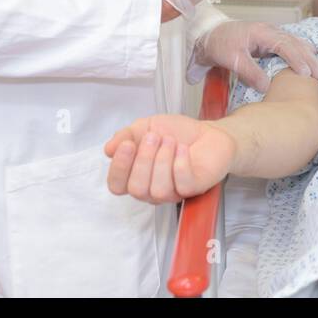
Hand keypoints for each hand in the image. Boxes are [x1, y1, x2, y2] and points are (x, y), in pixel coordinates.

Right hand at [104, 114, 236, 203]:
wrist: (209, 132)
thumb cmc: (177, 133)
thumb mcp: (146, 126)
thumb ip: (125, 135)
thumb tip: (108, 149)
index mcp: (136, 176)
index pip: (117, 186)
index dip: (119, 168)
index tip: (128, 144)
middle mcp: (152, 189)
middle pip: (136, 189)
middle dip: (143, 160)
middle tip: (154, 137)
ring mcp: (173, 192)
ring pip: (158, 190)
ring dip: (163, 160)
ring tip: (170, 141)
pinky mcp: (193, 189)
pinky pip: (181, 185)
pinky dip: (180, 164)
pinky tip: (183, 149)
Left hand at [190, 20, 317, 92]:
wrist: (208, 35)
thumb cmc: (219, 44)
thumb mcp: (232, 59)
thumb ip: (249, 72)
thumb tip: (267, 87)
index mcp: (262, 32)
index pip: (285, 45)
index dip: (296, 59)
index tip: (306, 73)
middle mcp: (270, 31)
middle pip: (295, 43)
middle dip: (309, 59)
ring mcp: (270, 35)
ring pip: (295, 43)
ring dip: (308, 56)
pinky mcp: (269, 41)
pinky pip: (290, 45)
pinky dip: (301, 52)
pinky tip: (309, 59)